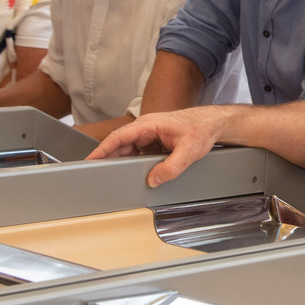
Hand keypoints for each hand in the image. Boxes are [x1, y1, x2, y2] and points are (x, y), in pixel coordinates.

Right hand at [87, 107, 223, 186]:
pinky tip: (132, 173)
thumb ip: (171, 167)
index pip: (119, 136)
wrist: (213, 124)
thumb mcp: (189, 151)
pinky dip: (134, 162)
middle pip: (120, 144)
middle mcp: (146, 128)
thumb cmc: (201, 129)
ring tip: (113, 176)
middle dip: (109, 158)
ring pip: (129, 149)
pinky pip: (139, 153)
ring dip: (122, 161)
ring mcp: (149, 135)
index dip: (103, 149)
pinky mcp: (154, 142)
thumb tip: (153, 180)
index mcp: (150, 124)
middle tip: (98, 174)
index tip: (90, 160)